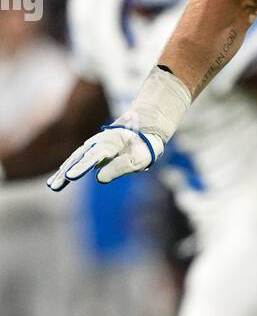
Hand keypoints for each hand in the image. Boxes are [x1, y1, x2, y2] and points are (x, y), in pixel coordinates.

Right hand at [47, 124, 163, 191]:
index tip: (70, 177)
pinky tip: (60, 178)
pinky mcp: (93, 151)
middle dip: (66, 172)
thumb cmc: (143, 147)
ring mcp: (94, 146)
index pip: (93, 157)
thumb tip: (99, 178)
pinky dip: (68, 168)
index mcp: (110, 144)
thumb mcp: (138, 159)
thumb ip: (120, 167)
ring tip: (52, 185)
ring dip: (63, 172)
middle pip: (78, 158)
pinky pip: (78, 159)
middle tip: (54, 186)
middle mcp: (98, 143)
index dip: (81, 167)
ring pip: (75, 159)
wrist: (145, 129)